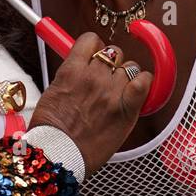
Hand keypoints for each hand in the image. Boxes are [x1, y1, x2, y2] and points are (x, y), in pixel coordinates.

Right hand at [28, 32, 151, 172]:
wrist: (58, 155)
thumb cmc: (52, 130)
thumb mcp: (53, 92)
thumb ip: (70, 75)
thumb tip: (80, 66)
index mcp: (72, 70)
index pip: (91, 40)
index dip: (95, 47)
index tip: (95, 55)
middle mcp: (93, 76)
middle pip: (113, 52)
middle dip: (111, 63)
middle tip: (106, 79)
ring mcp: (111, 92)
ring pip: (130, 67)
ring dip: (126, 76)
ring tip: (118, 92)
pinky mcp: (126, 109)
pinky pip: (144, 82)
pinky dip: (143, 83)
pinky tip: (137, 90)